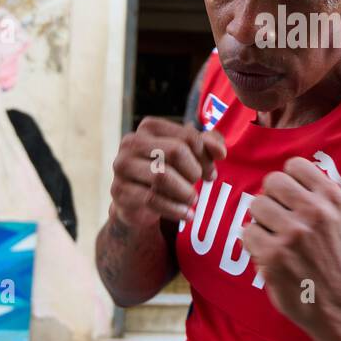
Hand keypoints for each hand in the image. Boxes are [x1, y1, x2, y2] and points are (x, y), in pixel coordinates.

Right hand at [109, 117, 225, 228]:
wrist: (138, 200)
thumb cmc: (167, 170)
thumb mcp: (190, 154)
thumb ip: (209, 145)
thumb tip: (220, 151)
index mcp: (149, 127)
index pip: (187, 136)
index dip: (206, 156)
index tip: (210, 173)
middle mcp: (131, 142)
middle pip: (176, 151)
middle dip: (194, 171)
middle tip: (199, 185)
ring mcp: (122, 166)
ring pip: (162, 175)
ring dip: (185, 191)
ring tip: (192, 199)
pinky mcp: (120, 191)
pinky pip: (152, 200)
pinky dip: (175, 209)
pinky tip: (187, 214)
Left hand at [244, 157, 340, 339]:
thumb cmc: (335, 263)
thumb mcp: (339, 221)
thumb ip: (316, 196)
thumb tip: (280, 177)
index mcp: (333, 199)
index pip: (294, 165)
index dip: (287, 182)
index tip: (290, 199)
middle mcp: (315, 212)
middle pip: (272, 182)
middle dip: (271, 199)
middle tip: (279, 221)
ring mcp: (294, 233)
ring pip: (256, 205)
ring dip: (261, 222)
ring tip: (275, 240)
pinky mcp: (274, 256)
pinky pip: (247, 233)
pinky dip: (253, 245)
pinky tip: (270, 258)